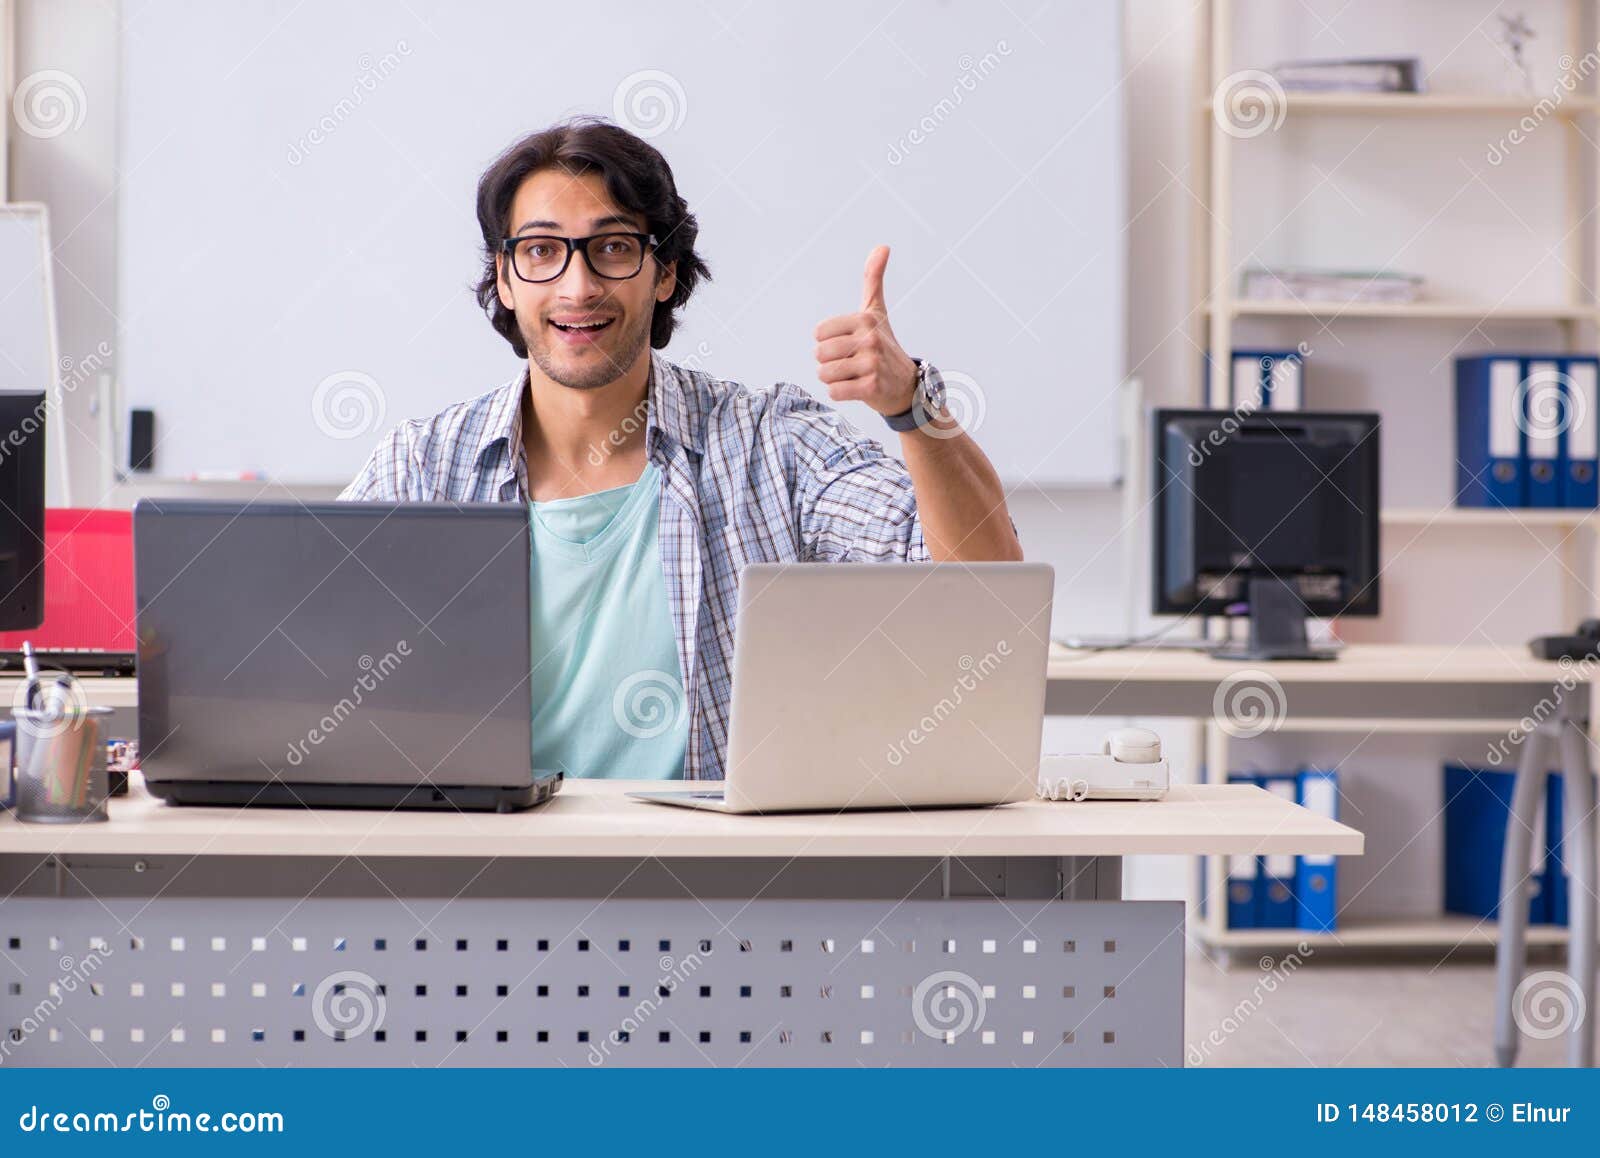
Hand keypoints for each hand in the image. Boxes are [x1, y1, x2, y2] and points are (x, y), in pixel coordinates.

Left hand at [814, 245, 918, 416]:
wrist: (906, 385)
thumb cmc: (884, 345)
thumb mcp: (877, 311)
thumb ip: (874, 279)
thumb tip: (883, 246)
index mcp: (866, 319)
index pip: (819, 333)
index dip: (828, 342)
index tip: (848, 344)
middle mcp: (870, 339)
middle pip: (820, 354)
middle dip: (829, 362)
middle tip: (850, 363)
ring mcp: (872, 364)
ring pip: (825, 374)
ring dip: (833, 379)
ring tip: (852, 375)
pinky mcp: (871, 388)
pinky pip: (834, 391)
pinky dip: (839, 393)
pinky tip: (856, 388)